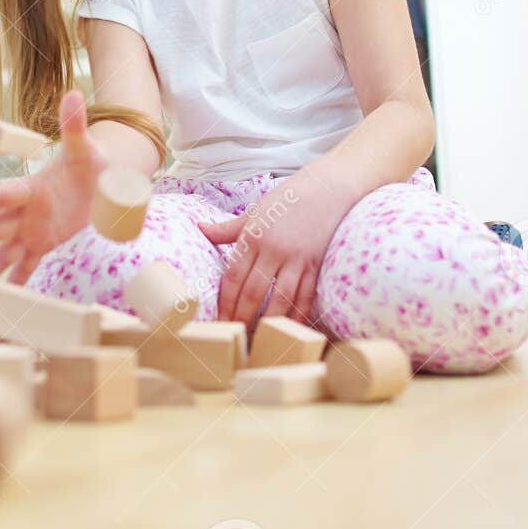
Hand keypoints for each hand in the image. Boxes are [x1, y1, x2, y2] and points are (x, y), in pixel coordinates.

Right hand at [0, 90, 103, 299]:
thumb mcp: (84, 148)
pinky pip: (26, 269)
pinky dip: (13, 285)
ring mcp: (31, 232)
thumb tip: (74, 95)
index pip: (0, 194)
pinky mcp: (42, 246)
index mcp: (30, 188)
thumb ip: (75, 125)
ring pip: (1, 255)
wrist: (100, 185)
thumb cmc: (89, 164)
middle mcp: (24, 213)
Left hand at [196, 167, 348, 329]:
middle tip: (234, 337)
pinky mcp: (316, 265)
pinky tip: (288, 329)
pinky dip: (297, 316)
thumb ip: (227, 228)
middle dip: (241, 317)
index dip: (225, 302)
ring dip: (266, 322)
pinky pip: (305, 297)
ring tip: (257, 339)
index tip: (219, 319)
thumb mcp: (253, 212)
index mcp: (253, 237)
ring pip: (279, 299)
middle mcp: (274, 250)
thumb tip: (200, 229)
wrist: (327, 189)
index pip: (233, 277)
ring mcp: (297, 259)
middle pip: (253, 292)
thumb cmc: (286, 200)